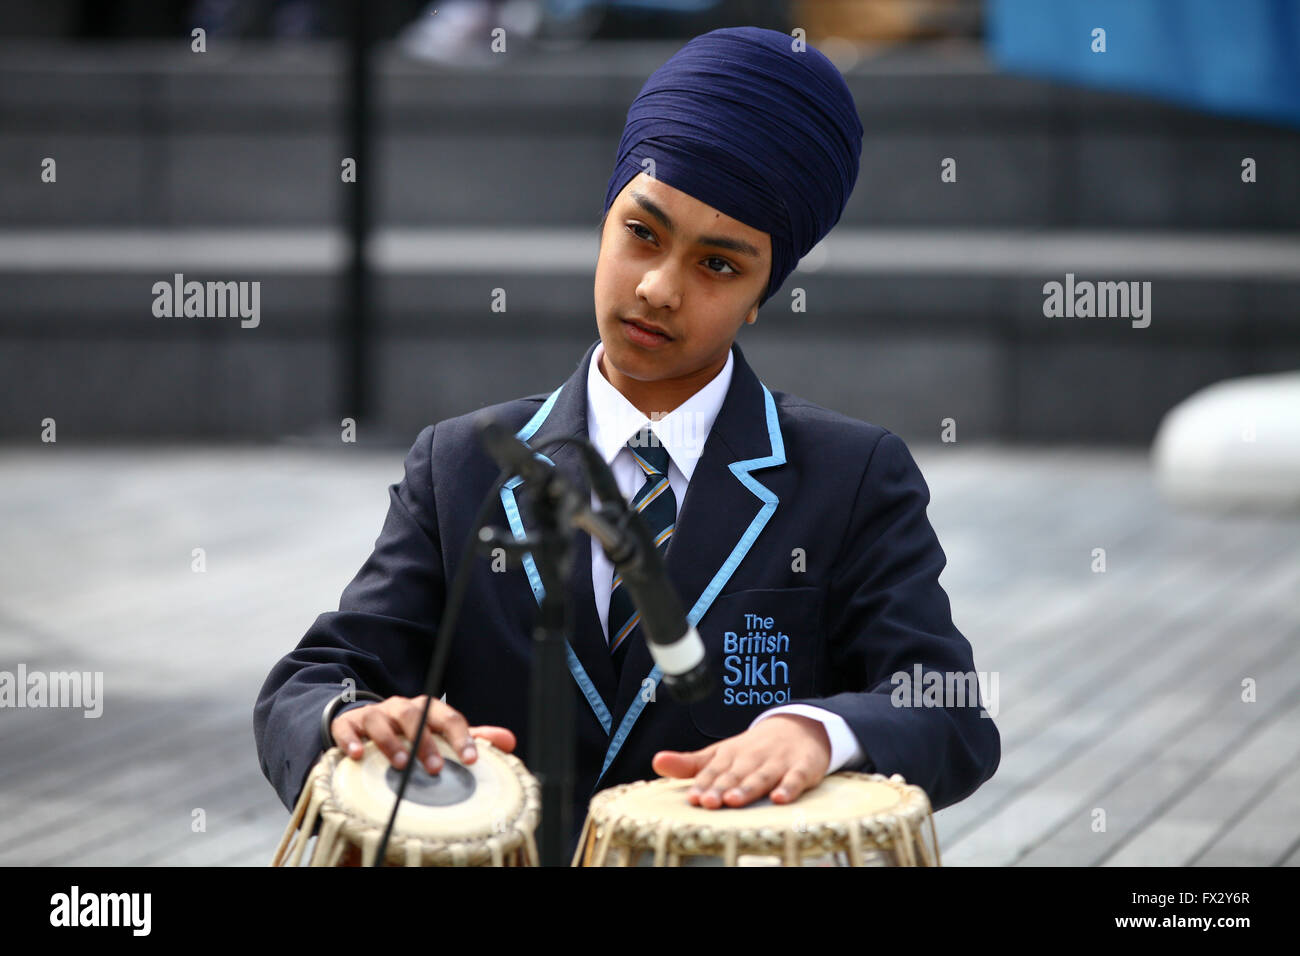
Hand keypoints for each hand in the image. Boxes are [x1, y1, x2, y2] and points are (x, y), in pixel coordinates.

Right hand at [330, 694, 515, 774]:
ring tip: (399, 764)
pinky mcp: (348, 724)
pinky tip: (358, 756)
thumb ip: (473, 738)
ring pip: (382, 720)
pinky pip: (348, 728)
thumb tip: (510, 740)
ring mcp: (374, 715)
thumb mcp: (440, 735)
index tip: (471, 760)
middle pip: (415, 716)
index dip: (461, 736)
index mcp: (428, 710)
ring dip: (391, 742)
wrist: (365, 724)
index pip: (448, 717)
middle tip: (434, 768)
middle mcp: (401, 708)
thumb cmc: (410, 734)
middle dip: (425, 741)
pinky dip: (352, 741)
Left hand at [651, 714, 830, 807]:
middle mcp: (752, 757)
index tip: (693, 798)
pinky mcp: (802, 767)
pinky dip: (789, 788)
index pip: (714, 771)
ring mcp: (778, 762)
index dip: (703, 784)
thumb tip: (656, 762)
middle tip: (709, 802)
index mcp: (730, 754)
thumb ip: (690, 764)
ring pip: (761, 776)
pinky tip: (779, 799)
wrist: (799, 728)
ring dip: (748, 788)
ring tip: (734, 800)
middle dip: (722, 788)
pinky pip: (796, 778)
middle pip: (736, 774)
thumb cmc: (752, 750)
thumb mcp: (720, 754)